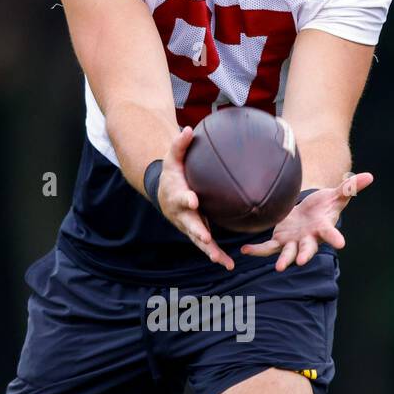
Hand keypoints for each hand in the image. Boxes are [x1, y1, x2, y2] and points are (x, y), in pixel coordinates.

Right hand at [156, 127, 234, 270]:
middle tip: (206, 238)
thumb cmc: (172, 173)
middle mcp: (182, 214)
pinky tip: (229, 264)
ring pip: (198, 241)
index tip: (192, 199)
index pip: (180, 196)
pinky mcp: (197, 232)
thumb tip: (188, 129)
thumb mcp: (171, 157)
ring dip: (209, 251)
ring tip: (221, 260)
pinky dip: (216, 255)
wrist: (164, 192)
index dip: (185, 198)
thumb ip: (179, 145)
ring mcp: (189, 226)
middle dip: (197, 231)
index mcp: (176, 195)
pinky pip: (208, 246)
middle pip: (189, 224)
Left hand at [239, 171, 373, 269]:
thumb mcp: (336, 195)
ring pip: (288, 253)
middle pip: (307, 248)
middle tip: (302, 261)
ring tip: (279, 268)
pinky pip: (267, 247)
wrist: (309, 213)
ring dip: (284, 260)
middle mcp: (308, 238)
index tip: (342, 244)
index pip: (331, 233)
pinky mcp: (279, 240)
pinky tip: (245, 250)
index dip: (335, 238)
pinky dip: (257, 250)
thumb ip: (349, 187)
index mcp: (323, 227)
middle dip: (304, 254)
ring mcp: (293, 242)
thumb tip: (370, 176)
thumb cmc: (324, 205)